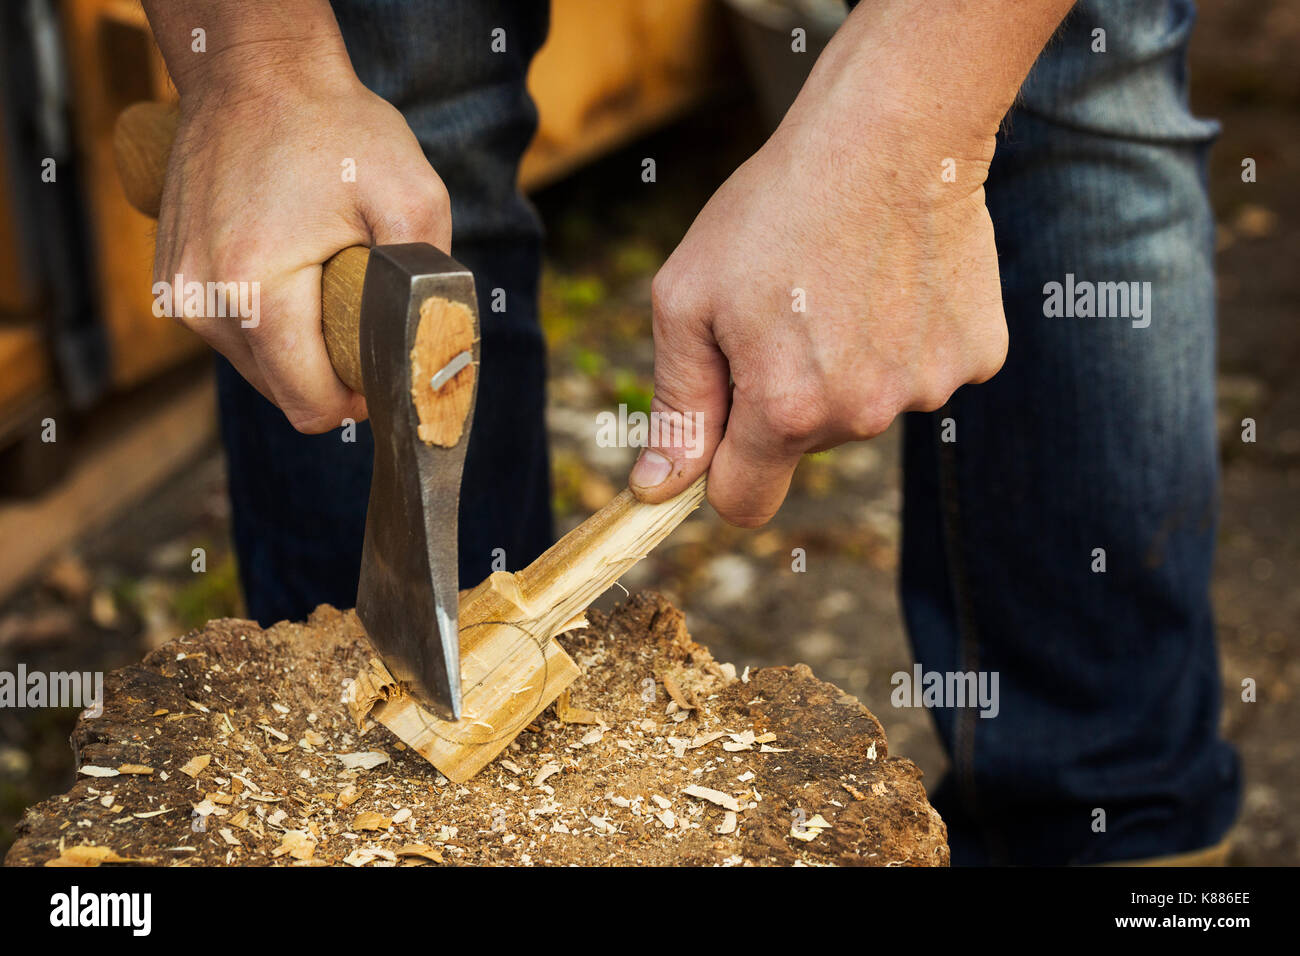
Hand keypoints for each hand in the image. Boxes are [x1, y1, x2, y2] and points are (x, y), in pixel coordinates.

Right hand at [154, 56, 450, 431]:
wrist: (255, 73)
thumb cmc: (335, 130)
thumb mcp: (413, 194)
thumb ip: (430, 281)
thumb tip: (436, 349)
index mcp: (255, 291)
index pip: (310, 405)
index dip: (359, 402)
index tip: (386, 368)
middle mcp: (204, 302)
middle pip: (285, 394)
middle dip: (332, 373)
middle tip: (365, 319)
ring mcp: (180, 293)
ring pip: (258, 370)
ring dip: (300, 350)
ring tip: (327, 288)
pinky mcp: (172, 281)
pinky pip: (234, 337)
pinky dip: (270, 326)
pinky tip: (294, 278)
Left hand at [628, 109, 1007, 525]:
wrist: (891, 131)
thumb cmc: (773, 209)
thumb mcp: (688, 299)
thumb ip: (676, 403)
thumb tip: (659, 490)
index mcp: (786, 409)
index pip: (744, 502)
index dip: (721, 473)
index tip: (722, 433)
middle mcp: (863, 415)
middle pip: (803, 446)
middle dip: (783, 397)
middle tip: (787, 308)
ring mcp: (928, 389)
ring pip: (865, 408)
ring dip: (846, 367)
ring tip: (842, 284)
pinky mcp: (977, 358)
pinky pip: (921, 374)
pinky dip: (905, 341)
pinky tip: (896, 281)